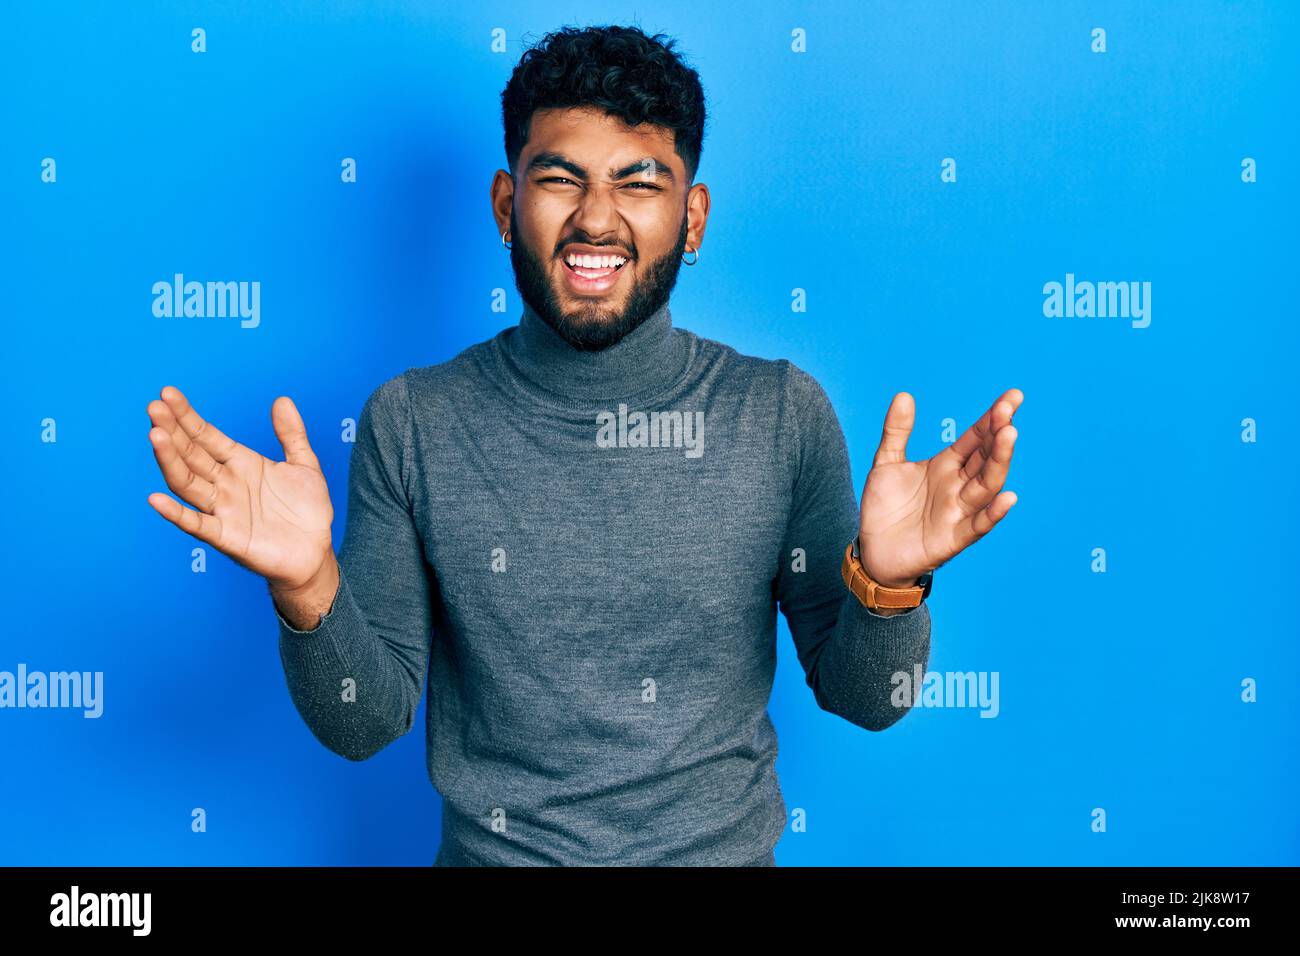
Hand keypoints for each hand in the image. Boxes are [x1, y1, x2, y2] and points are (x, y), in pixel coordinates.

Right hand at [146, 386, 334, 591]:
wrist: (316, 552)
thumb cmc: (307, 510)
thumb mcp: (304, 465)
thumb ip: (292, 434)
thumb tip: (282, 399)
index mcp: (240, 463)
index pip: (206, 435)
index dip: (187, 415)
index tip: (168, 393)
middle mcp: (225, 484)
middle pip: (191, 454)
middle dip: (172, 431)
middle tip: (154, 407)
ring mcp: (222, 510)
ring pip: (188, 483)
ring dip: (170, 461)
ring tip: (155, 436)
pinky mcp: (226, 537)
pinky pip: (196, 525)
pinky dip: (176, 514)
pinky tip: (156, 500)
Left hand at [857, 388, 1021, 587]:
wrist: (873, 550)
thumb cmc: (885, 508)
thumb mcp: (886, 463)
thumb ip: (897, 431)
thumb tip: (904, 395)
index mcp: (946, 465)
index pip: (976, 438)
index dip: (992, 418)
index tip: (1012, 397)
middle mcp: (958, 486)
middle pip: (985, 457)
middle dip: (998, 434)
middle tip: (1007, 411)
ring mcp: (958, 511)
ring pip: (986, 485)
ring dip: (999, 462)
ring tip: (1009, 436)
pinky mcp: (952, 538)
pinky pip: (977, 525)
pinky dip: (992, 513)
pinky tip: (1007, 498)